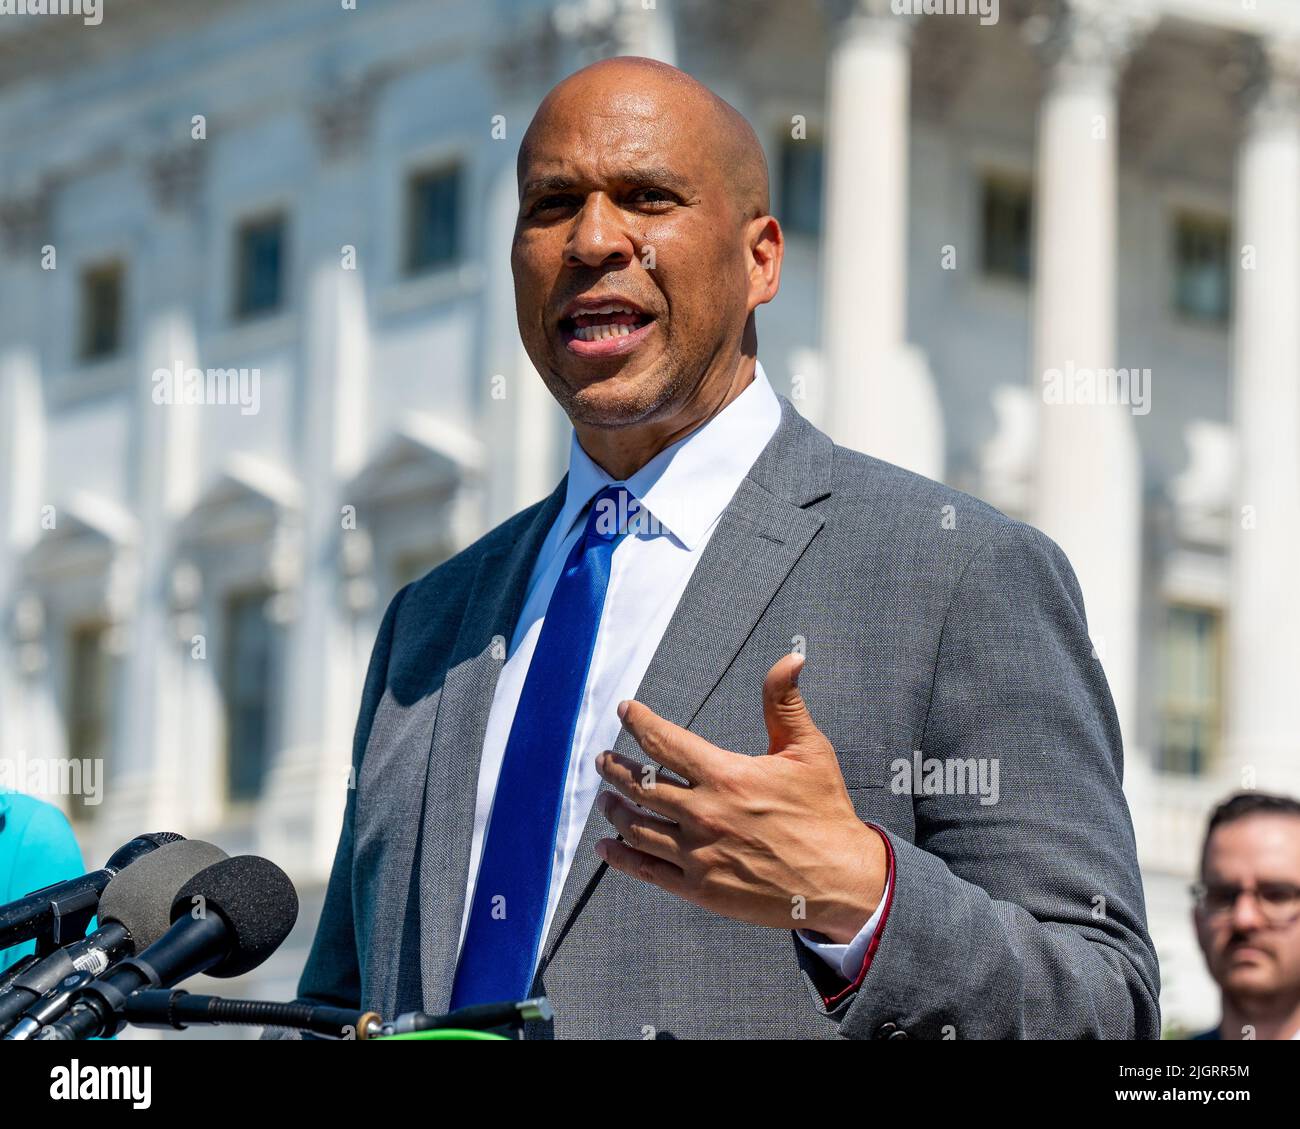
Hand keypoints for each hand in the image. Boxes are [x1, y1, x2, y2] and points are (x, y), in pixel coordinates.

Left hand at [594, 653, 886, 941]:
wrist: (842, 881)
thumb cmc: (825, 812)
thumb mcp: (810, 751)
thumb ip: (785, 703)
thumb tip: (790, 657)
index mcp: (726, 775)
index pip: (664, 741)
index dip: (639, 721)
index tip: (625, 710)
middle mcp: (704, 813)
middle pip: (638, 784)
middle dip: (614, 767)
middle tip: (602, 759)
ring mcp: (698, 854)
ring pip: (636, 827)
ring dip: (613, 809)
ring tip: (605, 798)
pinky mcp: (700, 888)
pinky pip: (646, 870)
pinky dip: (619, 857)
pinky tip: (606, 847)